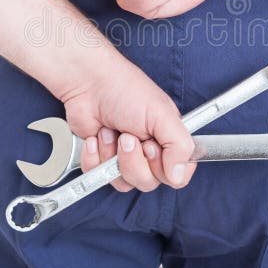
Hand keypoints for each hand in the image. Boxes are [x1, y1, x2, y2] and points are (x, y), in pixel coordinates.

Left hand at [61, 52, 195, 191]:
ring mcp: (124, 158)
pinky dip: (95, 157)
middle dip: (134, 160)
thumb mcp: (161, 114)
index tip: (153, 147)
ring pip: (124, 182)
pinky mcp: (101, 160)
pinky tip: (96, 137)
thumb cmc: (125, 91)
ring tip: (110, 131)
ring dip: (113, 156)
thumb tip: (178, 177)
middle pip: (148, 182)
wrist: (88, 85)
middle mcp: (149, 152)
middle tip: (127, 136)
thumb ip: (179, 146)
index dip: (165, 168)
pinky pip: (99, 177)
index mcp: (169, 140)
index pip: (178, 175)